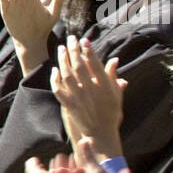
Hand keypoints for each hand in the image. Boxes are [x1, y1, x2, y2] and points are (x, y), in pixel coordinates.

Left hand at [51, 34, 126, 158]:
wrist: (101, 134)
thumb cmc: (111, 114)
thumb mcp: (117, 95)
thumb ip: (113, 77)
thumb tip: (114, 60)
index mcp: (104, 87)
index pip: (95, 64)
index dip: (89, 51)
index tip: (84, 40)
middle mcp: (90, 90)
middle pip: (79, 65)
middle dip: (74, 50)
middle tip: (71, 39)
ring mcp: (78, 97)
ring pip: (67, 74)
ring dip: (63, 60)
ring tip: (62, 49)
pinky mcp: (69, 104)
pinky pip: (59, 89)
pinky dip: (55, 79)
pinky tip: (55, 70)